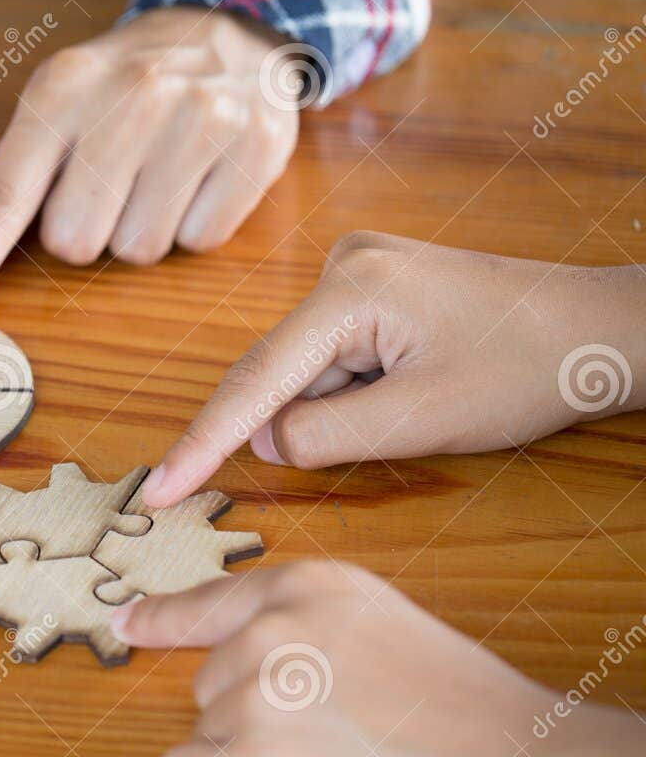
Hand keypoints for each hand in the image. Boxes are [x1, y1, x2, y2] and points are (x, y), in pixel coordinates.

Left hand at [0, 6, 297, 328]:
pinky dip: (194, 224)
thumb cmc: (121, 92)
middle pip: (74, 243)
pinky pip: (199, 242)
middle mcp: (133, 94)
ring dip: (141, 229)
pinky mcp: (256, 145)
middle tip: (111, 179)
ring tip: (157, 173)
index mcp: (62, 87)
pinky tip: (198, 176)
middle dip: (87, 230)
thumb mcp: (56, 110)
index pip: (4, 194)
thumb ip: (5, 188)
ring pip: (138, 250)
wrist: (226, 36)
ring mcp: (202, 116)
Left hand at [110, 561, 645, 756]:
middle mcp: (270, 630)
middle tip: (347, 746)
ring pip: (206, 739)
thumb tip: (253, 673)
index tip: (129, 622)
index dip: (166, 619)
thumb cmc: (479, 722)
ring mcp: (256, 695)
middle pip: (208, 688)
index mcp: (311, 587)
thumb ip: (317, 639)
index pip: (210, 602)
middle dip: (253, 724)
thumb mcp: (388, 633)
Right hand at [143, 233, 645, 506]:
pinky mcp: (372, 288)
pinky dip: (355, 393)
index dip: (202, 443)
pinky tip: (417, 385)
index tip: (156, 489)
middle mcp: (343, 267)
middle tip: (386, 427)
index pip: (255, 382)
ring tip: (427, 397)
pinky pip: (332, 360)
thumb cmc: (530, 368)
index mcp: (351, 290)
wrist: (607, 328)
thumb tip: (267, 439)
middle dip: (304, 422)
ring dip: (344, 409)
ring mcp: (358, 272)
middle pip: (280, 375)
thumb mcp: (422, 421)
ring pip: (308, 373)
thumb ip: (325, 436)